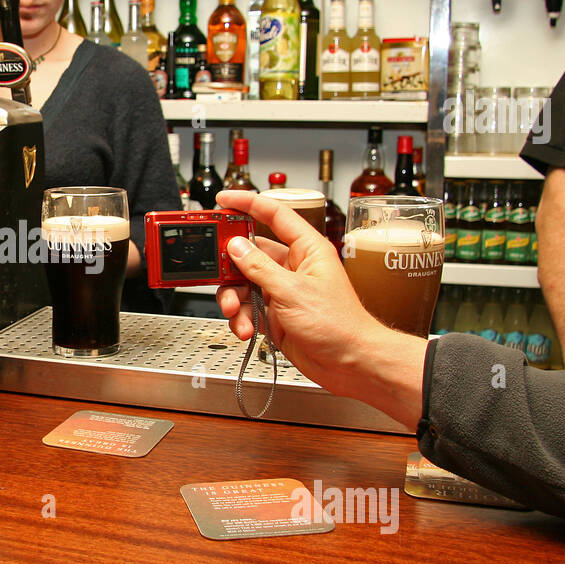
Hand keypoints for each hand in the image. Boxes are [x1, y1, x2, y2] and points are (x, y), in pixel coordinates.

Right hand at [214, 189, 405, 402]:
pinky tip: (247, 328)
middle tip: (215, 268)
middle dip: (230, 265)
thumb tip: (236, 247)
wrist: (349, 363)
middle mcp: (293, 267)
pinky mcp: (275, 314)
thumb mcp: (293, 291)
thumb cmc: (339, 325)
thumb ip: (260, 268)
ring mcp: (282, 291)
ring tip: (235, 310)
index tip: (223, 200)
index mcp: (306, 250)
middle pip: (250, 253)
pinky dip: (241, 318)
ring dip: (234, 298)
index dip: (247, 204)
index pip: (274, 214)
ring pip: (243, 283)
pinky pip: (247, 308)